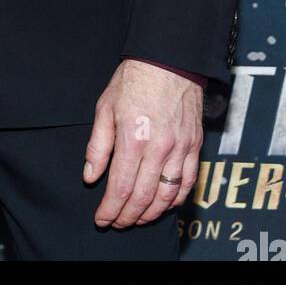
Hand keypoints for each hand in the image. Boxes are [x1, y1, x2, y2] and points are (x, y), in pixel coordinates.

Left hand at [84, 59, 202, 227]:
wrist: (169, 61)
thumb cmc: (133, 80)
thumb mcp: (105, 107)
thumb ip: (98, 145)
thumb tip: (90, 176)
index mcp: (133, 138)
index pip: (120, 187)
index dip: (110, 209)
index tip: (101, 219)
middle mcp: (160, 148)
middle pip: (143, 198)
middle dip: (127, 216)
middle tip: (116, 223)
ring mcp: (181, 149)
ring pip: (168, 196)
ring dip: (151, 214)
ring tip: (136, 218)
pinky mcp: (195, 147)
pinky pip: (188, 184)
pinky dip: (176, 201)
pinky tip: (164, 206)